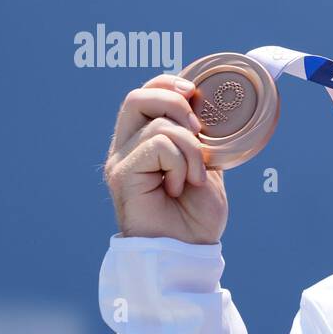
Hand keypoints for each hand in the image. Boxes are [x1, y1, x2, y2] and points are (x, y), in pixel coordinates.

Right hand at [103, 74, 227, 244]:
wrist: (189, 250)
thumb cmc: (196, 216)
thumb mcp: (207, 168)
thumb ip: (202, 140)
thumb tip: (211, 111)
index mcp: (144, 140)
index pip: (146, 93)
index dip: (169, 83)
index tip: (195, 93)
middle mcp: (126, 147)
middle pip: (137, 97)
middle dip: (175, 103)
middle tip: (198, 131)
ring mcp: (121, 160)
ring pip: (159, 124)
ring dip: (191, 149)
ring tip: (194, 178)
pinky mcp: (121, 174)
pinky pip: (158, 146)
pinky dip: (180, 163)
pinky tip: (178, 186)